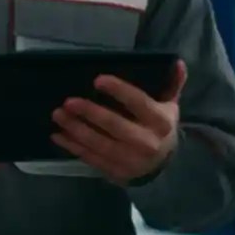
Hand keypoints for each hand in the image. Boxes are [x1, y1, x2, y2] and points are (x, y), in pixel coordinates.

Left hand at [50, 60, 187, 185]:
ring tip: (58, 115)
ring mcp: (130, 160)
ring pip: (99, 144)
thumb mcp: (169, 106)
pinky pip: (91, 158)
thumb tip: (176, 62)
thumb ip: (172, 84)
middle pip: (115, 126)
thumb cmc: (159, 128)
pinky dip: (73, 147)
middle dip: (90, 113)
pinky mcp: (116, 172)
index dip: (119, 91)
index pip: (139, 103)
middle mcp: (147, 142)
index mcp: (160, 121)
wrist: (162, 166)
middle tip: (68, 102)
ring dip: (76, 130)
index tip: (97, 80)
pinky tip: (58, 135)